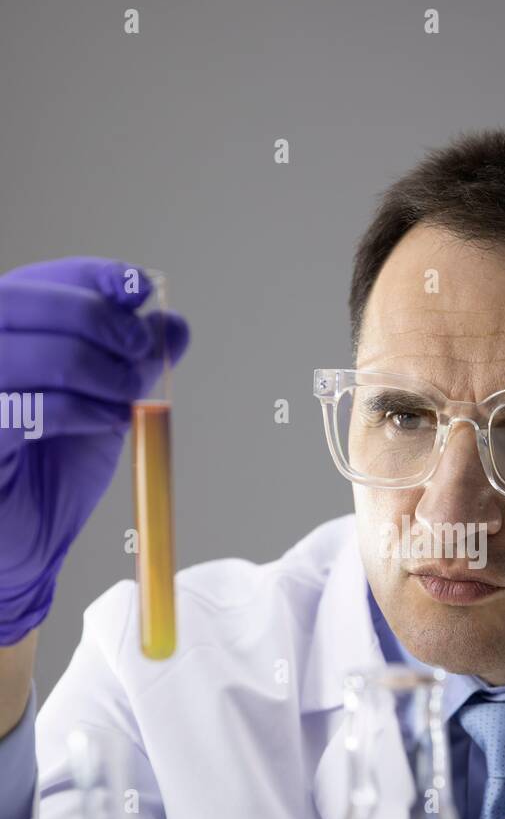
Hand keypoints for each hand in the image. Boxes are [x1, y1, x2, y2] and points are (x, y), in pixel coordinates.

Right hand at [0, 257, 188, 643]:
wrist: (27, 543)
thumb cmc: (51, 471)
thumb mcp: (103, 403)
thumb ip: (130, 362)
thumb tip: (173, 322)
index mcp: (3, 333)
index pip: (39, 280)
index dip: (91, 275)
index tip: (141, 288)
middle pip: (16, 299)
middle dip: (91, 315)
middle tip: (138, 347)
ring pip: (19, 351)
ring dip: (89, 366)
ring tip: (125, 397)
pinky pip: (19, 409)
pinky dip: (75, 408)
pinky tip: (106, 420)